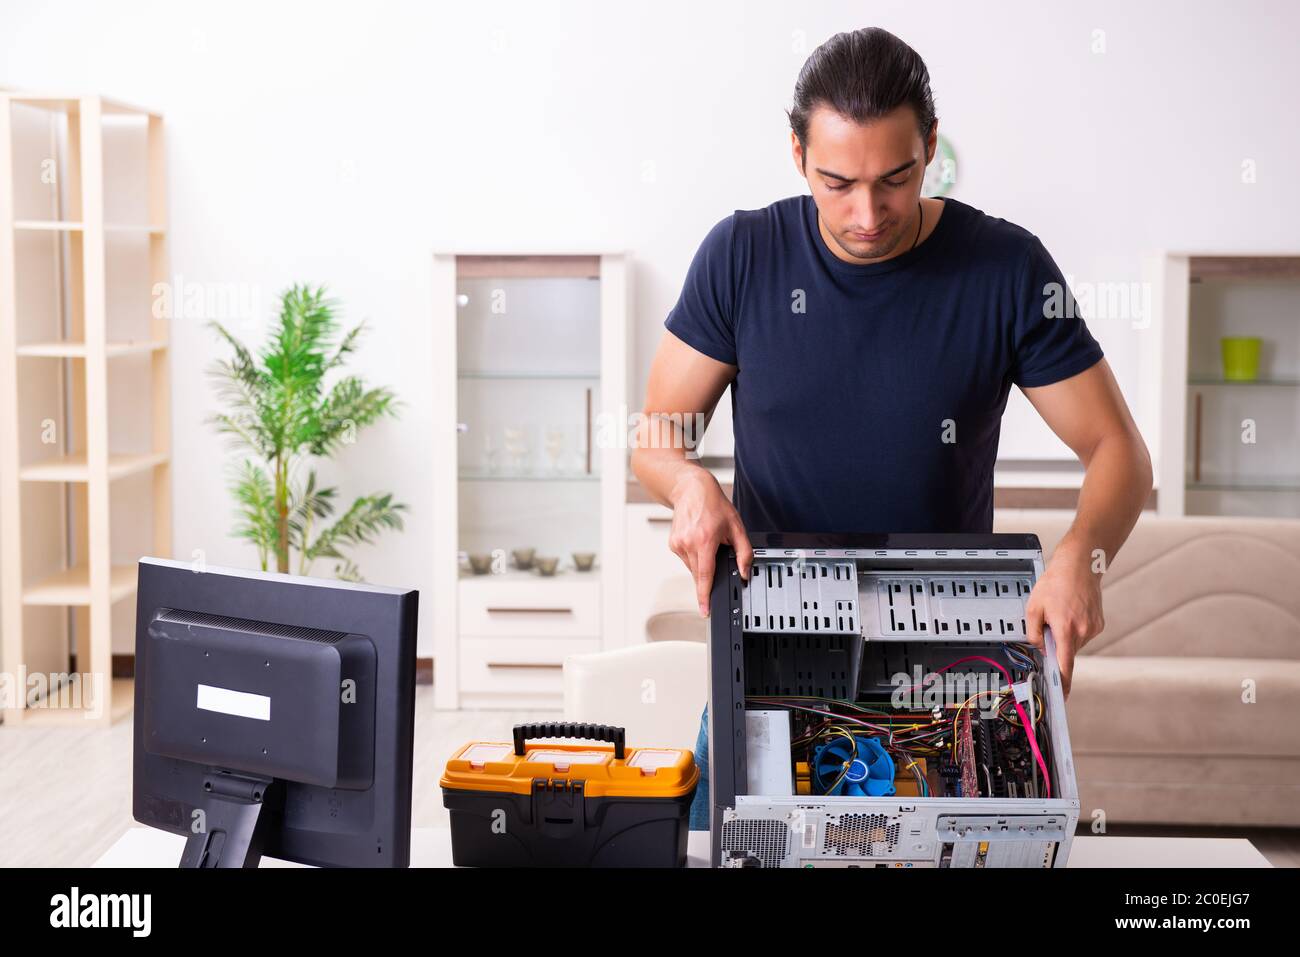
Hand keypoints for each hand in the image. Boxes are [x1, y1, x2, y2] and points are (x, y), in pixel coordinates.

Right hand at [667, 468, 752, 615]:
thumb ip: (744, 553)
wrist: (690, 489)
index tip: (705, 610)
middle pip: (699, 574)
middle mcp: (688, 543)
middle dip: (710, 575)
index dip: (705, 596)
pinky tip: (699, 541)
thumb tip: (745, 572)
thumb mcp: (736, 527)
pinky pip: (686, 559)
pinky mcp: (673, 544)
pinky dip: (695, 556)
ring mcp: (678, 544)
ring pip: (693, 567)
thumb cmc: (713, 505)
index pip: (705, 575)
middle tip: (717, 556)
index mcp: (704, 540)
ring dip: (702, 563)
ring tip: (708, 541)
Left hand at [1024, 542, 1104, 698]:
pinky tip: (1070, 611)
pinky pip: (1082, 633)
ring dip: (1065, 635)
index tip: (1062, 697)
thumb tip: (1040, 648)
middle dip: (1057, 645)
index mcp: (1066, 630)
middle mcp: (1083, 631)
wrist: (1080, 565)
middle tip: (1050, 624)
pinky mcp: (1099, 624)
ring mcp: (1093, 628)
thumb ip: (1033, 632)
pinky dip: (1075, 628)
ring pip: (1074, 642)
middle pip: (1067, 652)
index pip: (1065, 665)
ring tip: (1062, 611)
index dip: (1063, 684)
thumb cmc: (1056, 583)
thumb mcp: (1033, 607)